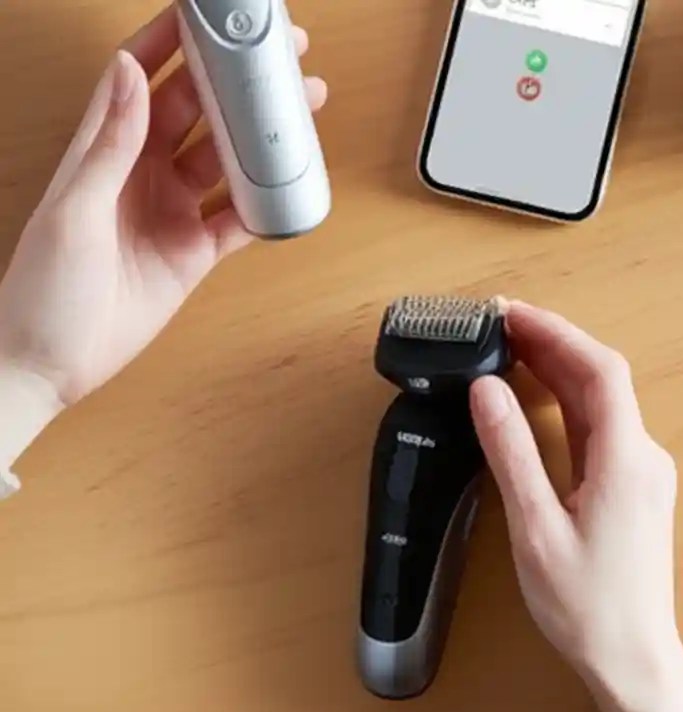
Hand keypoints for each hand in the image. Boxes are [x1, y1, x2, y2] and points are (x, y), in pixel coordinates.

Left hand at [0, 7, 326, 408]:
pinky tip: (290, 186)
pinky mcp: (193, 252)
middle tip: (278, 61)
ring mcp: (170, 212)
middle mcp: (140, 175)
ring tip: (299, 113)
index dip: (171, 42)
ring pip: (226, 160)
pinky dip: (266, 203)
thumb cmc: (41, 289)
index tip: (206, 16)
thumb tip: (129, 73)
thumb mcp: (73, 208)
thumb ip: (109, 143)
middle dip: (236, 84)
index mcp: (103, 153)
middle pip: (197, 112)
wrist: (49, 363)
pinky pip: (240, 219)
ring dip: (261, 138)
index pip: (141, 78)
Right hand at [470, 302, 682, 711]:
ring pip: (602, 402)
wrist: (632, 655)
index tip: (513, 313)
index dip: (556, 331)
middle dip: (552, 343)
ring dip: (559, 371)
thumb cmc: (587, 605)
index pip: (599, 369)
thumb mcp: (535, 528)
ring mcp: (643, 471)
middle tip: (501, 325)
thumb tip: (488, 392)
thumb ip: (512, 453)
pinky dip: (568, 402)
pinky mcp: (635, 486)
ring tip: (511, 349)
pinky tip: (538, 399)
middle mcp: (644, 456)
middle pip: (602, 379)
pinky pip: (602, 426)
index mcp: (625, 459)